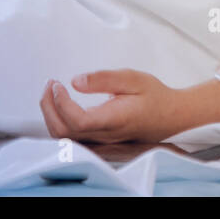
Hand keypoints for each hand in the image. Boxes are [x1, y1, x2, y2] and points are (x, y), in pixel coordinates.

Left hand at [38, 69, 186, 143]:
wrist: (170, 117)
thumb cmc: (154, 97)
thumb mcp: (133, 78)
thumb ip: (104, 79)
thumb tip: (76, 81)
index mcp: (113, 120)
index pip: (78, 121)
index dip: (61, 104)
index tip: (58, 84)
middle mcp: (104, 134)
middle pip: (65, 133)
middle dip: (49, 108)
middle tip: (50, 85)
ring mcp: (100, 140)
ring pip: (65, 138)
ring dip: (51, 115)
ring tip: (52, 92)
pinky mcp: (98, 139)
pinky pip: (71, 137)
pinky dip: (58, 121)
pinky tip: (60, 105)